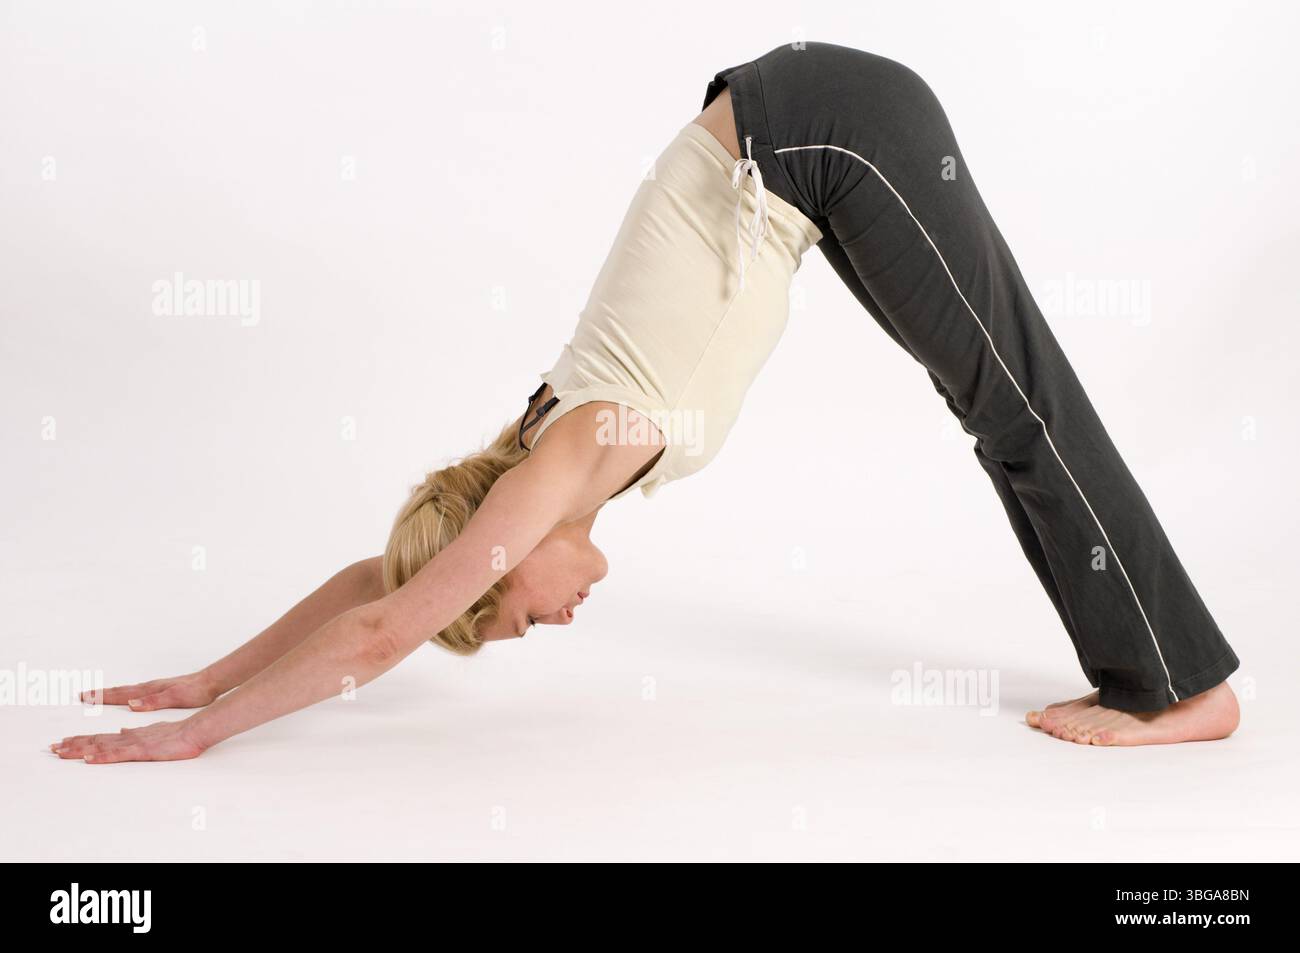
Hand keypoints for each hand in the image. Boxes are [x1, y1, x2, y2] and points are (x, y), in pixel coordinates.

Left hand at [50, 720, 207, 763]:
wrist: (196, 730)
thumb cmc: (181, 733)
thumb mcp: (156, 732)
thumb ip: (137, 733)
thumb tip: (121, 732)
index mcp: (132, 734)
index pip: (102, 737)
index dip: (83, 740)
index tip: (66, 742)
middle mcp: (129, 736)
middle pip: (96, 740)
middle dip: (73, 744)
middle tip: (53, 748)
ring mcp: (134, 743)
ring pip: (102, 746)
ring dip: (80, 749)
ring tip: (61, 752)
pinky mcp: (142, 750)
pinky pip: (118, 754)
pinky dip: (101, 756)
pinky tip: (88, 758)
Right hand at [82, 671, 220, 710]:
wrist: (209, 683)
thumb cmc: (194, 691)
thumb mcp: (174, 697)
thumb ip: (152, 701)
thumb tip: (131, 704)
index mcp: (148, 691)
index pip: (120, 694)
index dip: (102, 697)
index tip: (84, 697)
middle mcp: (147, 689)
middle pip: (118, 692)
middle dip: (99, 694)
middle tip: (81, 695)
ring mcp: (152, 690)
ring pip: (125, 692)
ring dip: (108, 694)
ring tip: (94, 695)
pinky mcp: (158, 693)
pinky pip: (134, 694)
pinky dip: (123, 696)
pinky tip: (124, 700)